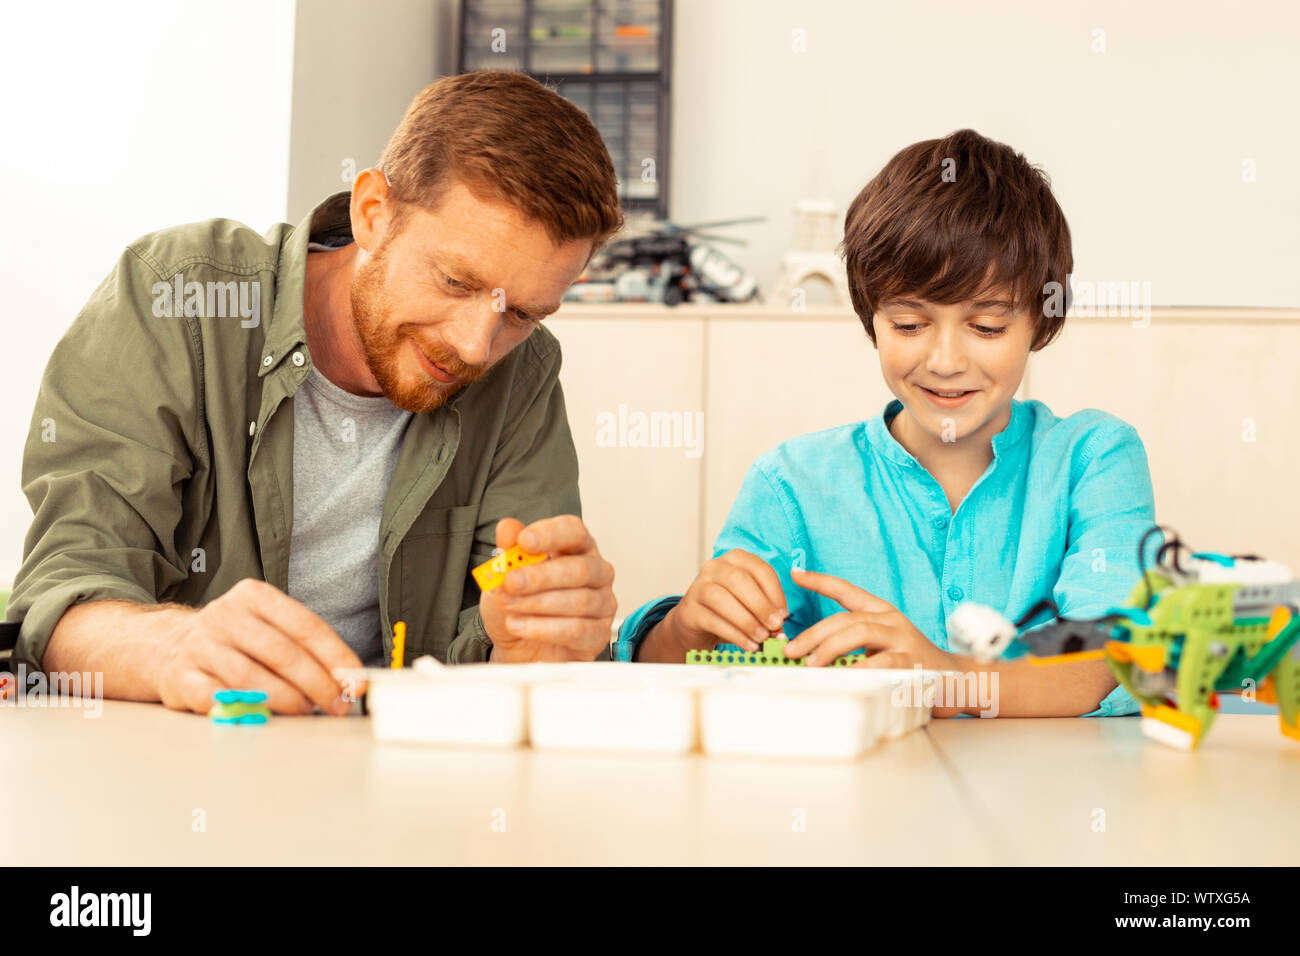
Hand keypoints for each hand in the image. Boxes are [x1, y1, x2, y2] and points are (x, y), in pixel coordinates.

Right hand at [157, 578, 361, 715]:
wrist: (166, 645)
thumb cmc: (235, 640)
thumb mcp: (268, 626)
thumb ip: (304, 647)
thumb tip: (348, 679)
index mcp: (254, 596)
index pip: (306, 626)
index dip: (336, 657)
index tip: (356, 681)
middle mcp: (225, 615)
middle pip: (282, 653)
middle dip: (317, 684)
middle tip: (336, 704)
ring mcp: (200, 646)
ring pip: (252, 678)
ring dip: (286, 700)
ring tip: (305, 711)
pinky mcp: (181, 677)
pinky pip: (218, 699)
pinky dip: (246, 710)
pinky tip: (265, 716)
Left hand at [480, 515, 615, 662]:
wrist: (520, 648)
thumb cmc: (520, 606)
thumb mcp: (504, 578)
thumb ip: (508, 553)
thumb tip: (507, 527)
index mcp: (575, 548)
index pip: (573, 531)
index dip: (551, 534)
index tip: (524, 540)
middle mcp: (595, 572)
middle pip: (579, 568)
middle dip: (541, 576)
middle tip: (511, 582)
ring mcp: (602, 604)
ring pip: (579, 601)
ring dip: (538, 604)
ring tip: (509, 607)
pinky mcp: (598, 634)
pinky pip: (577, 630)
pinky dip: (544, 629)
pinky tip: (520, 626)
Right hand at [656, 549, 787, 653]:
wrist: (695, 622)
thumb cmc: (728, 610)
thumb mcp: (750, 604)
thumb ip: (766, 610)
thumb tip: (780, 627)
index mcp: (736, 559)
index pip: (760, 569)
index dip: (775, 592)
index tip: (784, 614)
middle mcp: (715, 567)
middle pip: (739, 580)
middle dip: (761, 605)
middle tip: (775, 625)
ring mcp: (698, 586)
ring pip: (722, 599)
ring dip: (747, 621)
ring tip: (761, 638)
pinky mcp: (689, 609)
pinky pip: (712, 620)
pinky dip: (734, 635)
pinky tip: (748, 645)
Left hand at [787, 566, 959, 671]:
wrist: (958, 682)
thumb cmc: (913, 664)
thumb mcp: (883, 645)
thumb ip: (855, 643)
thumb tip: (812, 652)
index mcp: (882, 612)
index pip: (847, 591)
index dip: (821, 580)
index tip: (796, 572)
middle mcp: (892, 620)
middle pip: (845, 618)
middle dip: (813, 633)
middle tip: (791, 649)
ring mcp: (903, 639)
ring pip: (859, 632)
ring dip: (829, 648)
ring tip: (810, 664)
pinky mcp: (911, 662)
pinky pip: (878, 663)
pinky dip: (856, 670)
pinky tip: (840, 678)